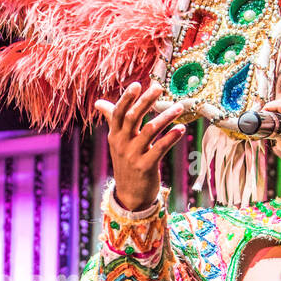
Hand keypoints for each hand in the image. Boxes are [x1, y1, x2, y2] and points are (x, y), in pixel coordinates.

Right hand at [95, 81, 187, 211]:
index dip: (127, 99)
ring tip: (179, 107)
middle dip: (146, 101)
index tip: (137, 84)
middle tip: (159, 87)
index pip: (118, 113)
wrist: (130, 195)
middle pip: (133, 118)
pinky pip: (160, 149)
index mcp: (115, 135)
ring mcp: (133, 156)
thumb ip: (112, 120)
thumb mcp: (117, 142)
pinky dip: (171, 138)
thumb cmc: (127, 163)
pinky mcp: (145, 167)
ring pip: (150, 131)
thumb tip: (98, 103)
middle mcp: (122, 144)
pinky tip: (181, 129)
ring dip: (165, 117)